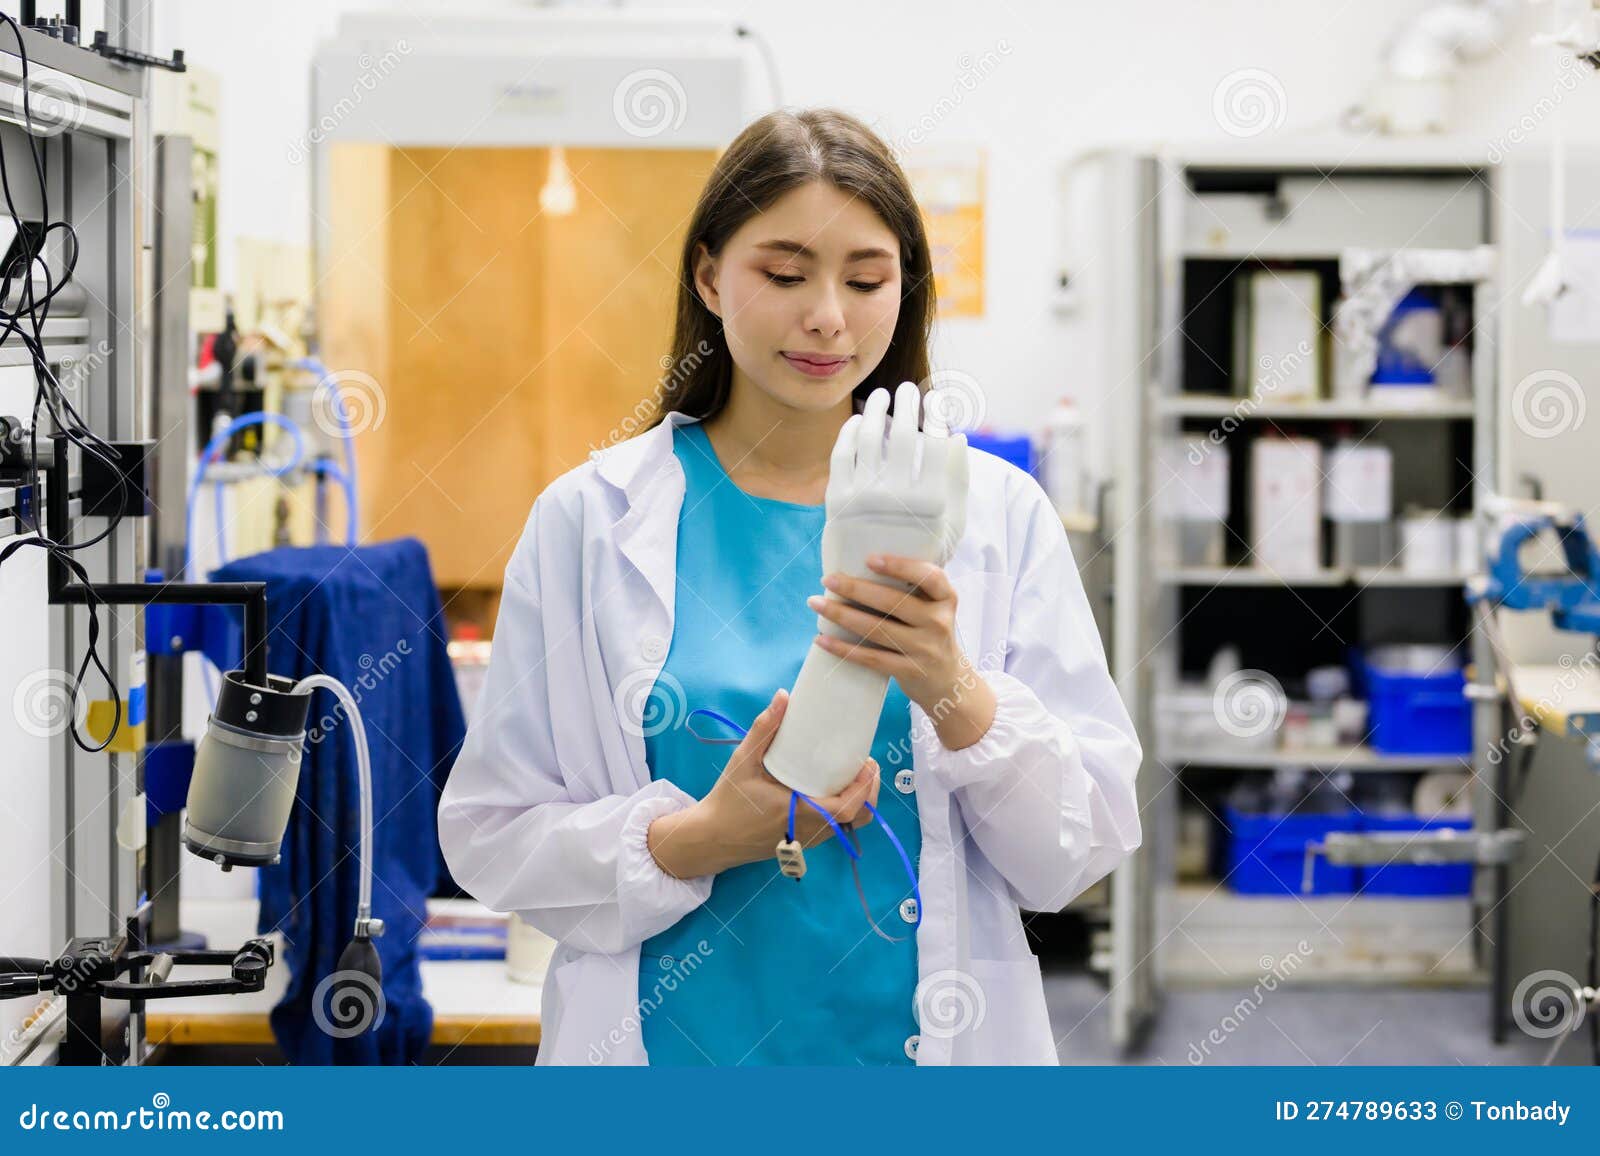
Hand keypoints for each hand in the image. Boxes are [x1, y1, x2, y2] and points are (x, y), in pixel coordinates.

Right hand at [647, 688, 880, 878]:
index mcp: (801, 814)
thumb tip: (783, 696)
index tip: (867, 761)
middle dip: (870, 790)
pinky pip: (836, 827)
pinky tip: (836, 785)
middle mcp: (811, 831)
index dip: (865, 787)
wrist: (712, 837)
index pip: (848, 808)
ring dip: (860, 799)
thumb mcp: (743, 761)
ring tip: (855, 771)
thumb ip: (763, 729)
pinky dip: (845, 807)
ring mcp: (810, 839)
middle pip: (858, 818)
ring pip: (849, 824)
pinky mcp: (804, 840)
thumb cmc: (729, 801)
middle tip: (866, 762)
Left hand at [808, 554, 996, 751]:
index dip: (900, 566)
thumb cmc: (931, 634)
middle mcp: (938, 622)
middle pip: (893, 602)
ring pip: (877, 629)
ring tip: (816, 603)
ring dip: (842, 615)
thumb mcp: (934, 609)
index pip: (929, 576)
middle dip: (856, 589)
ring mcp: (925, 649)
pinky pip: (871, 658)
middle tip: (828, 580)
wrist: (948, 682)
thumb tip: (859, 568)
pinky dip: (844, 648)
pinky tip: (822, 640)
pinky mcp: (910, 671)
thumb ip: (912, 590)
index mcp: (945, 599)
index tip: (870, 559)